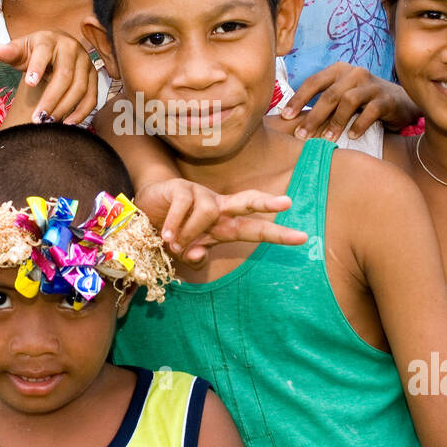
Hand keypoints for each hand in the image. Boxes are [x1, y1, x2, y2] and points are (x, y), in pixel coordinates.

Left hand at [0, 31, 99, 124]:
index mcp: (49, 40)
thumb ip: (10, 53)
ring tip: (48, 122)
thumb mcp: (20, 50)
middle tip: (37, 117)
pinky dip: (81, 112)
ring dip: (64, 108)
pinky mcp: (94, 76)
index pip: (43, 53)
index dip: (37, 68)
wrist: (56, 49)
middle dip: (51, 99)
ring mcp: (85, 62)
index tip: (30, 84)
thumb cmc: (34, 52)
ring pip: (80, 88)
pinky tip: (67, 123)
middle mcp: (71, 48)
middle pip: (64, 76)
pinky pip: (91, 97)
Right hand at [135, 179, 307, 264]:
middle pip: (248, 201)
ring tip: (172, 243)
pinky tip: (164, 234)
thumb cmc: (172, 234)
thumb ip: (194, 258)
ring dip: (189, 232)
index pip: (255, 229)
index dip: (278, 234)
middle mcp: (218, 208)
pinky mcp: (182, 188)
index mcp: (224, 226)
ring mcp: (201, 195)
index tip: (303, 238)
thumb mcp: (185, 253)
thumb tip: (197, 256)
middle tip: (288, 202)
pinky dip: (175, 224)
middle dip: (267, 203)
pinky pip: (185, 207)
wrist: (143, 212)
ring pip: (208, 212)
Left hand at [278, 64, 419, 140]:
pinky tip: (352, 136)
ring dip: (335, 122)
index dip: (298, 99)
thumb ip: (322, 102)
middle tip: (301, 135)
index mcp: (339, 70)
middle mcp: (355, 73)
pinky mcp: (387, 99)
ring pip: (349, 101)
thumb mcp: (342, 95)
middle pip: (329, 94)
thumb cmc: (363, 101)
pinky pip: (371, 111)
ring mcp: (372, 85)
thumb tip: (292, 120)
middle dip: (313, 116)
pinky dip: (360, 124)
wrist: (400, 102)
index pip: (314, 82)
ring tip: (326, 139)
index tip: (285, 117)